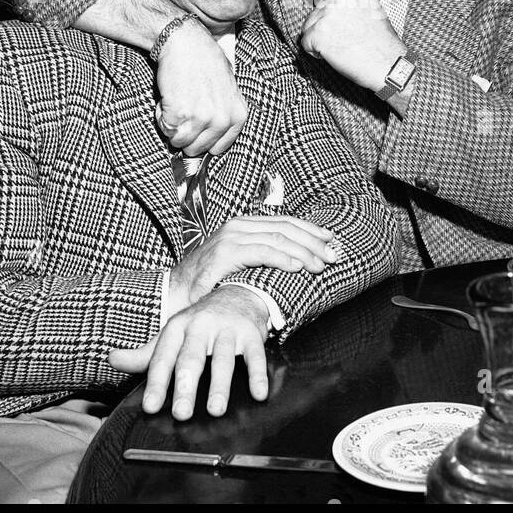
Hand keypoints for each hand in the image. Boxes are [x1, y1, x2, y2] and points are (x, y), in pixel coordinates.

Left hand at [108, 286, 270, 419]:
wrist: (237, 294)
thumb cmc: (199, 323)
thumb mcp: (171, 335)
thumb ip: (144, 354)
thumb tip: (112, 359)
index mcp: (177, 327)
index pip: (163, 358)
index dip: (156, 383)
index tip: (150, 406)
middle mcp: (201, 326)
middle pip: (192, 358)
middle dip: (186, 386)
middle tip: (181, 413)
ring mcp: (227, 329)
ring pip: (223, 358)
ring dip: (220, 385)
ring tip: (216, 410)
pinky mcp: (251, 334)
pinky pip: (255, 355)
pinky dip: (258, 375)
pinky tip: (258, 393)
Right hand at [154, 19, 247, 156]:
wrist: (187, 43)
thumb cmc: (206, 62)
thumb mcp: (228, 90)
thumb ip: (224, 115)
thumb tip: (209, 141)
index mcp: (237, 115)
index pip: (218, 148)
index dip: (202, 139)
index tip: (196, 128)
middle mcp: (222, 120)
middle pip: (197, 148)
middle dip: (186, 132)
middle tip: (184, 109)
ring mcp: (201, 118)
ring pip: (179, 141)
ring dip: (172, 125)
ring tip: (177, 102)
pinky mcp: (180, 114)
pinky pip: (166, 129)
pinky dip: (161, 116)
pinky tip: (168, 99)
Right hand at [167, 214, 341, 312]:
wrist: (178, 291)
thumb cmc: (212, 281)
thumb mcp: (241, 263)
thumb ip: (264, 256)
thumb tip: (299, 259)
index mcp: (245, 224)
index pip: (285, 221)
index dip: (311, 230)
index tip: (331, 241)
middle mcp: (239, 225)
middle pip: (286, 227)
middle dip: (314, 241)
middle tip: (333, 255)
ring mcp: (232, 237)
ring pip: (278, 238)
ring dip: (304, 251)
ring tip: (320, 264)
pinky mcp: (225, 252)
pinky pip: (261, 251)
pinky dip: (283, 258)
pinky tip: (298, 267)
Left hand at [299, 0, 405, 91]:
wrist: (388, 65)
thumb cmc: (381, 42)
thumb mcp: (372, 9)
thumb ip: (351, 1)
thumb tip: (328, 0)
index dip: (333, 15)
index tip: (345, 25)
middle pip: (317, 11)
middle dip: (326, 27)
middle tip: (345, 39)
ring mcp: (328, 13)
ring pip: (309, 26)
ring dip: (320, 39)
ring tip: (342, 46)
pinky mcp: (318, 32)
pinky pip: (305, 42)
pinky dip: (315, 52)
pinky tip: (335, 54)